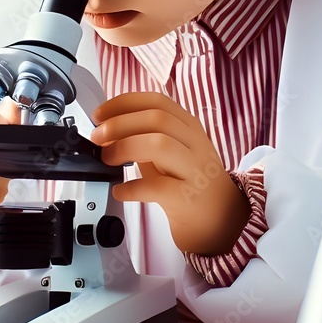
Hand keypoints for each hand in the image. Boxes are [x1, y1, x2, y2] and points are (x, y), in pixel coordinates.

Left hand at [87, 92, 250, 255]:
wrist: (223, 220)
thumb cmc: (191, 183)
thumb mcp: (172, 153)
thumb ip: (145, 139)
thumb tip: (108, 129)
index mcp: (189, 127)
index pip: (156, 102)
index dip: (124, 104)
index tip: (100, 114)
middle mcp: (195, 143)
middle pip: (157, 119)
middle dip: (119, 124)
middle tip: (98, 137)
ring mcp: (196, 170)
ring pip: (160, 144)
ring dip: (126, 148)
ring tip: (108, 160)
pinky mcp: (189, 198)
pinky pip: (157, 187)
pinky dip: (132, 188)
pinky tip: (121, 191)